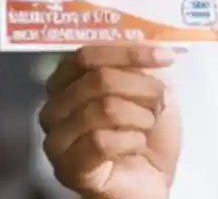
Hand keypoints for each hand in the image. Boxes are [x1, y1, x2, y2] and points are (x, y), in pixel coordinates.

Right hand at [39, 44, 181, 198]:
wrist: (150, 181)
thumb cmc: (145, 133)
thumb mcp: (148, 88)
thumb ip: (139, 63)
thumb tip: (145, 37)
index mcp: (66, 82)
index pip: (87, 54)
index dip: (128, 52)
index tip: (165, 56)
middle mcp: (53, 108)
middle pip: (99, 79)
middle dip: (142, 88)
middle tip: (159, 102)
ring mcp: (56, 140)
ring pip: (105, 108)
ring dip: (141, 116)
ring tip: (147, 126)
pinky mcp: (68, 168)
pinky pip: (101, 142)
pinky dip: (132, 141)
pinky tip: (137, 146)